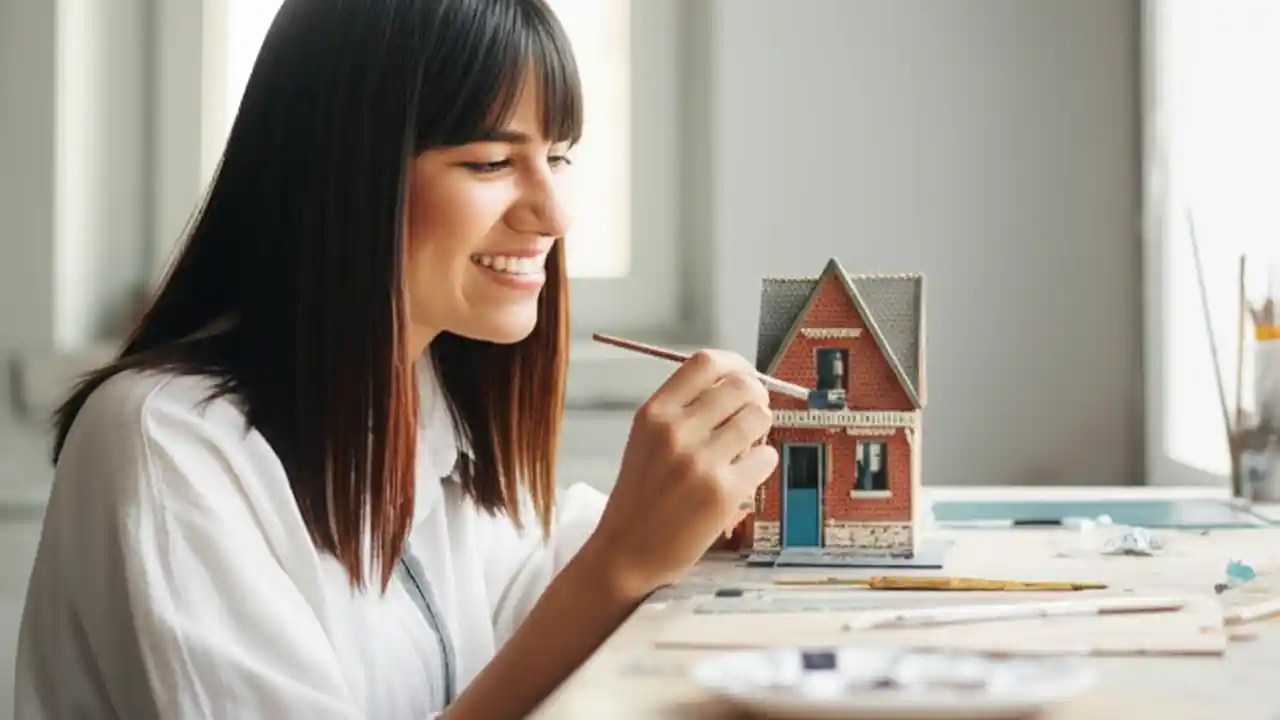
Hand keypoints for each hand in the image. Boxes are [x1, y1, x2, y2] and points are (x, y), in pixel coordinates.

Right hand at [583, 349, 777, 599]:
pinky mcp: (723, 492)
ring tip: (746, 448)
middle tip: (752, 415)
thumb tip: (735, 386)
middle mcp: (676, 430)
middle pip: (741, 385)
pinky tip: (744, 476)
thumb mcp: (646, 441)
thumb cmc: (640, 498)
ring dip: (760, 431)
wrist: (625, 553)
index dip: (735, 364)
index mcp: (654, 413)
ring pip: (759, 418)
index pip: (705, 362)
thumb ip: (682, 412)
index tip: (744, 375)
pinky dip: (762, 463)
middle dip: (756, 397)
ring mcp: (700, 461)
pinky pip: (765, 457)